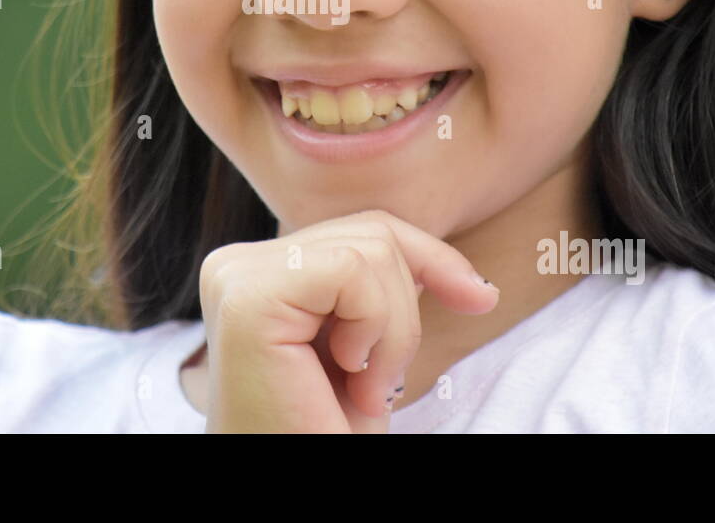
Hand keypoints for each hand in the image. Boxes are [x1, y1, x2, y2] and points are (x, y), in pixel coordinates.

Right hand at [198, 209, 499, 432]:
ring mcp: (235, 276)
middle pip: (371, 231)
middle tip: (377, 383)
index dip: (430, 259)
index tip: (479, 299)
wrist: (304, 486)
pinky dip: (374, 326)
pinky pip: (351, 270)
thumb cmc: (328, 431)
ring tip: (361, 387)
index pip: (364, 228)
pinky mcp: (247, 296)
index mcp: (260, 271)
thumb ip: (391, 290)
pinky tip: (348, 373)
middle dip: (405, 310)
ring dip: (392, 331)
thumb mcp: (372, 347)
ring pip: (370, 248)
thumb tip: (473, 283)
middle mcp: (235, 265)